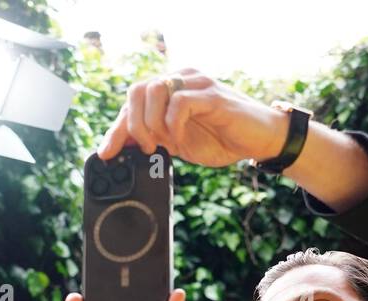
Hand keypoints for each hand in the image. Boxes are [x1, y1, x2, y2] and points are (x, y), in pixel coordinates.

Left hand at [98, 68, 287, 166]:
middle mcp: (181, 79)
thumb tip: (124, 148)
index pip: (133, 100)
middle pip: (137, 90)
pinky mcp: (211, 95)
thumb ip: (156, 139)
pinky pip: (179, 102)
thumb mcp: (180, 143)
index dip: (117, 127)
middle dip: (131, 124)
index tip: (107, 153)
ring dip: (151, 123)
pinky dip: (173, 125)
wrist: (261, 140)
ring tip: (162, 144)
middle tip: (145, 148)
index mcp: (171, 89)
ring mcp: (196, 84)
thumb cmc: (223, 139)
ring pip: (154, 90)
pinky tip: (179, 141)